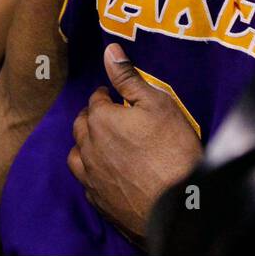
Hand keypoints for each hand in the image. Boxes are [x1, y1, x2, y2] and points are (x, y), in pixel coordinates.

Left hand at [68, 43, 202, 245]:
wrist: (177, 206)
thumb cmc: (172, 150)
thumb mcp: (157, 104)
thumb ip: (128, 77)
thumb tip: (109, 50)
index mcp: (100, 119)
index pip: (96, 99)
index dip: (107, 95)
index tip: (117, 97)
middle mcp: (88, 147)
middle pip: (81, 125)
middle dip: (92, 116)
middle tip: (109, 115)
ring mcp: (91, 177)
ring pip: (77, 154)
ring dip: (85, 144)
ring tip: (102, 143)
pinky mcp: (98, 201)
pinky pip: (86, 181)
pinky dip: (91, 171)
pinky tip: (105, 172)